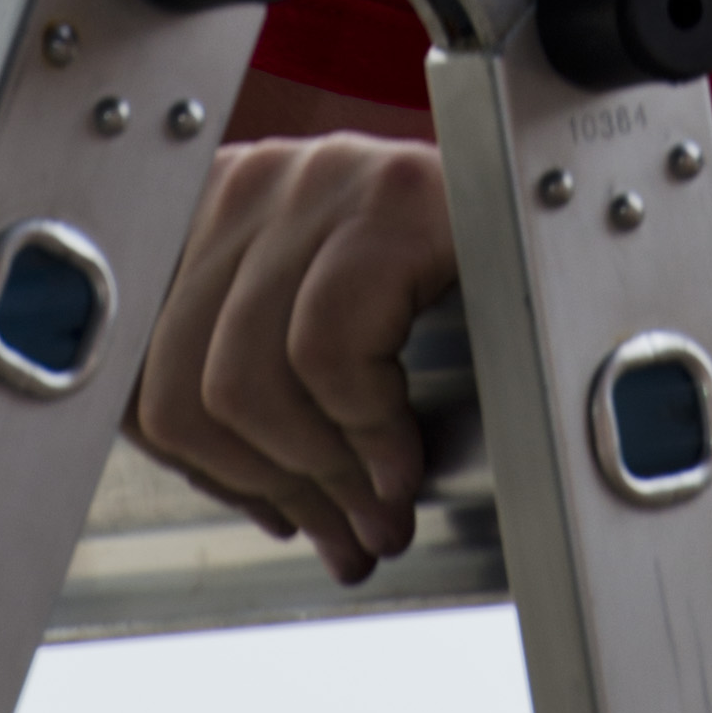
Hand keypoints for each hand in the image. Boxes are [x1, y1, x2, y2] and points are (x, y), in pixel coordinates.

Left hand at [129, 132, 457, 583]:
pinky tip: (404, 458)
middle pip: (175, 386)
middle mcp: (250, 182)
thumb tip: (282, 517)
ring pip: (241, 381)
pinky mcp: (388, 197)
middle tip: (343, 532)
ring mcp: (314, 180)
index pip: (130, 367)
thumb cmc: (473, 272)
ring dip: (319, 476)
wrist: (581, 216)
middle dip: (266, 486)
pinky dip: (366, 430)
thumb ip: (286, 403)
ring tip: (380, 511)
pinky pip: (327, 351)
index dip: (199, 467)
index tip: (271, 511)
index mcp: (216, 211)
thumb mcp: (342, 330)